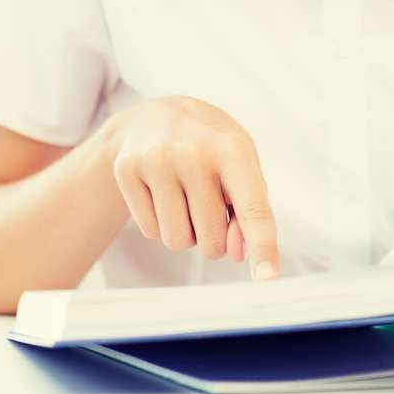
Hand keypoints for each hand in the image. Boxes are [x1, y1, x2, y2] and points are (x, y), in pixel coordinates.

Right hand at [105, 95, 280, 280]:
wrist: (156, 117)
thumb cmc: (210, 149)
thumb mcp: (241, 167)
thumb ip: (250, 211)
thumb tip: (241, 255)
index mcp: (233, 148)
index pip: (252, 207)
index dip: (263, 244)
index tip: (268, 276)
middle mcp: (193, 152)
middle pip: (211, 240)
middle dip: (213, 238)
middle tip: (208, 207)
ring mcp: (156, 159)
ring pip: (176, 241)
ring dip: (185, 233)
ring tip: (185, 199)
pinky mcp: (126, 170)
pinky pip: (150, 231)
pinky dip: (159, 223)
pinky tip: (161, 193)